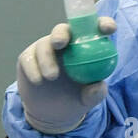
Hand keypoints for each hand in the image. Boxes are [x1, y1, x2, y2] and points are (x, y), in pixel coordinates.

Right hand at [16, 18, 116, 133]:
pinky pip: (29, 58)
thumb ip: (96, 93)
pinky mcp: (28, 57)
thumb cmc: (77, 99)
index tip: (108, 29)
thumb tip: (98, 86)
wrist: (52, 113)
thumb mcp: (90, 99)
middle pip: (64, 29)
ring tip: (52, 76)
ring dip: (47, 59)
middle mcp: (66, 42)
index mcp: (87, 46)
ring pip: (44, 44)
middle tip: (60, 44)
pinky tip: (38, 80)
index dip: (104, 24)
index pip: (96, 29)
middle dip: (61, 33)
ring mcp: (46, 48)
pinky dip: (33, 68)